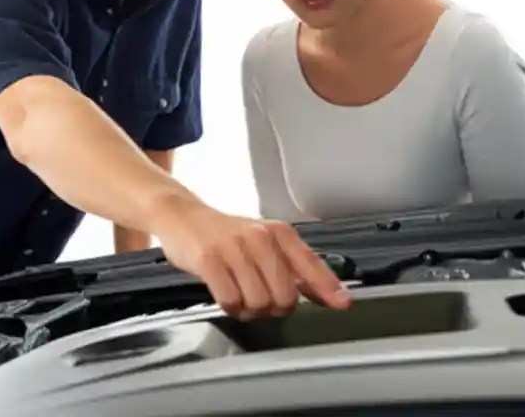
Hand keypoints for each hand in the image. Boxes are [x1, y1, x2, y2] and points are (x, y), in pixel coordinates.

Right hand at [150, 195, 351, 319]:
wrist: (182, 215)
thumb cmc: (225, 234)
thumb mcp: (264, 242)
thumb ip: (295, 269)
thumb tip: (330, 294)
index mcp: (278, 232)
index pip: (311, 265)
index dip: (327, 288)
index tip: (342, 303)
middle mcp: (260, 237)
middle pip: (284, 296)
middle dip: (273, 307)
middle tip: (259, 298)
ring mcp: (234, 248)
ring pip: (258, 302)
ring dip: (248, 309)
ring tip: (239, 295)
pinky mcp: (209, 259)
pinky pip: (230, 300)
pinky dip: (230, 306)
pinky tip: (225, 295)